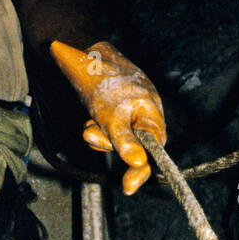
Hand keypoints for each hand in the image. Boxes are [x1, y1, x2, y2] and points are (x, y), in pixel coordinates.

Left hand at [50, 39, 166, 194]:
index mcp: (151, 111)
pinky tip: (89, 118)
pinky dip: (98, 128)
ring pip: (117, 138)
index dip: (142, 170)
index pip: (154, 149)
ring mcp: (130, 110)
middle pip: (134, 145)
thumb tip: (139, 164)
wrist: (84, 52)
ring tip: (89, 122)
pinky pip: (109, 129)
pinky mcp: (116, 109)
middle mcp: (144, 112)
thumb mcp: (111, 114)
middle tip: (91, 134)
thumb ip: (125, 140)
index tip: (127, 187)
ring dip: (100, 135)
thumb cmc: (102, 80)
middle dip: (110, 143)